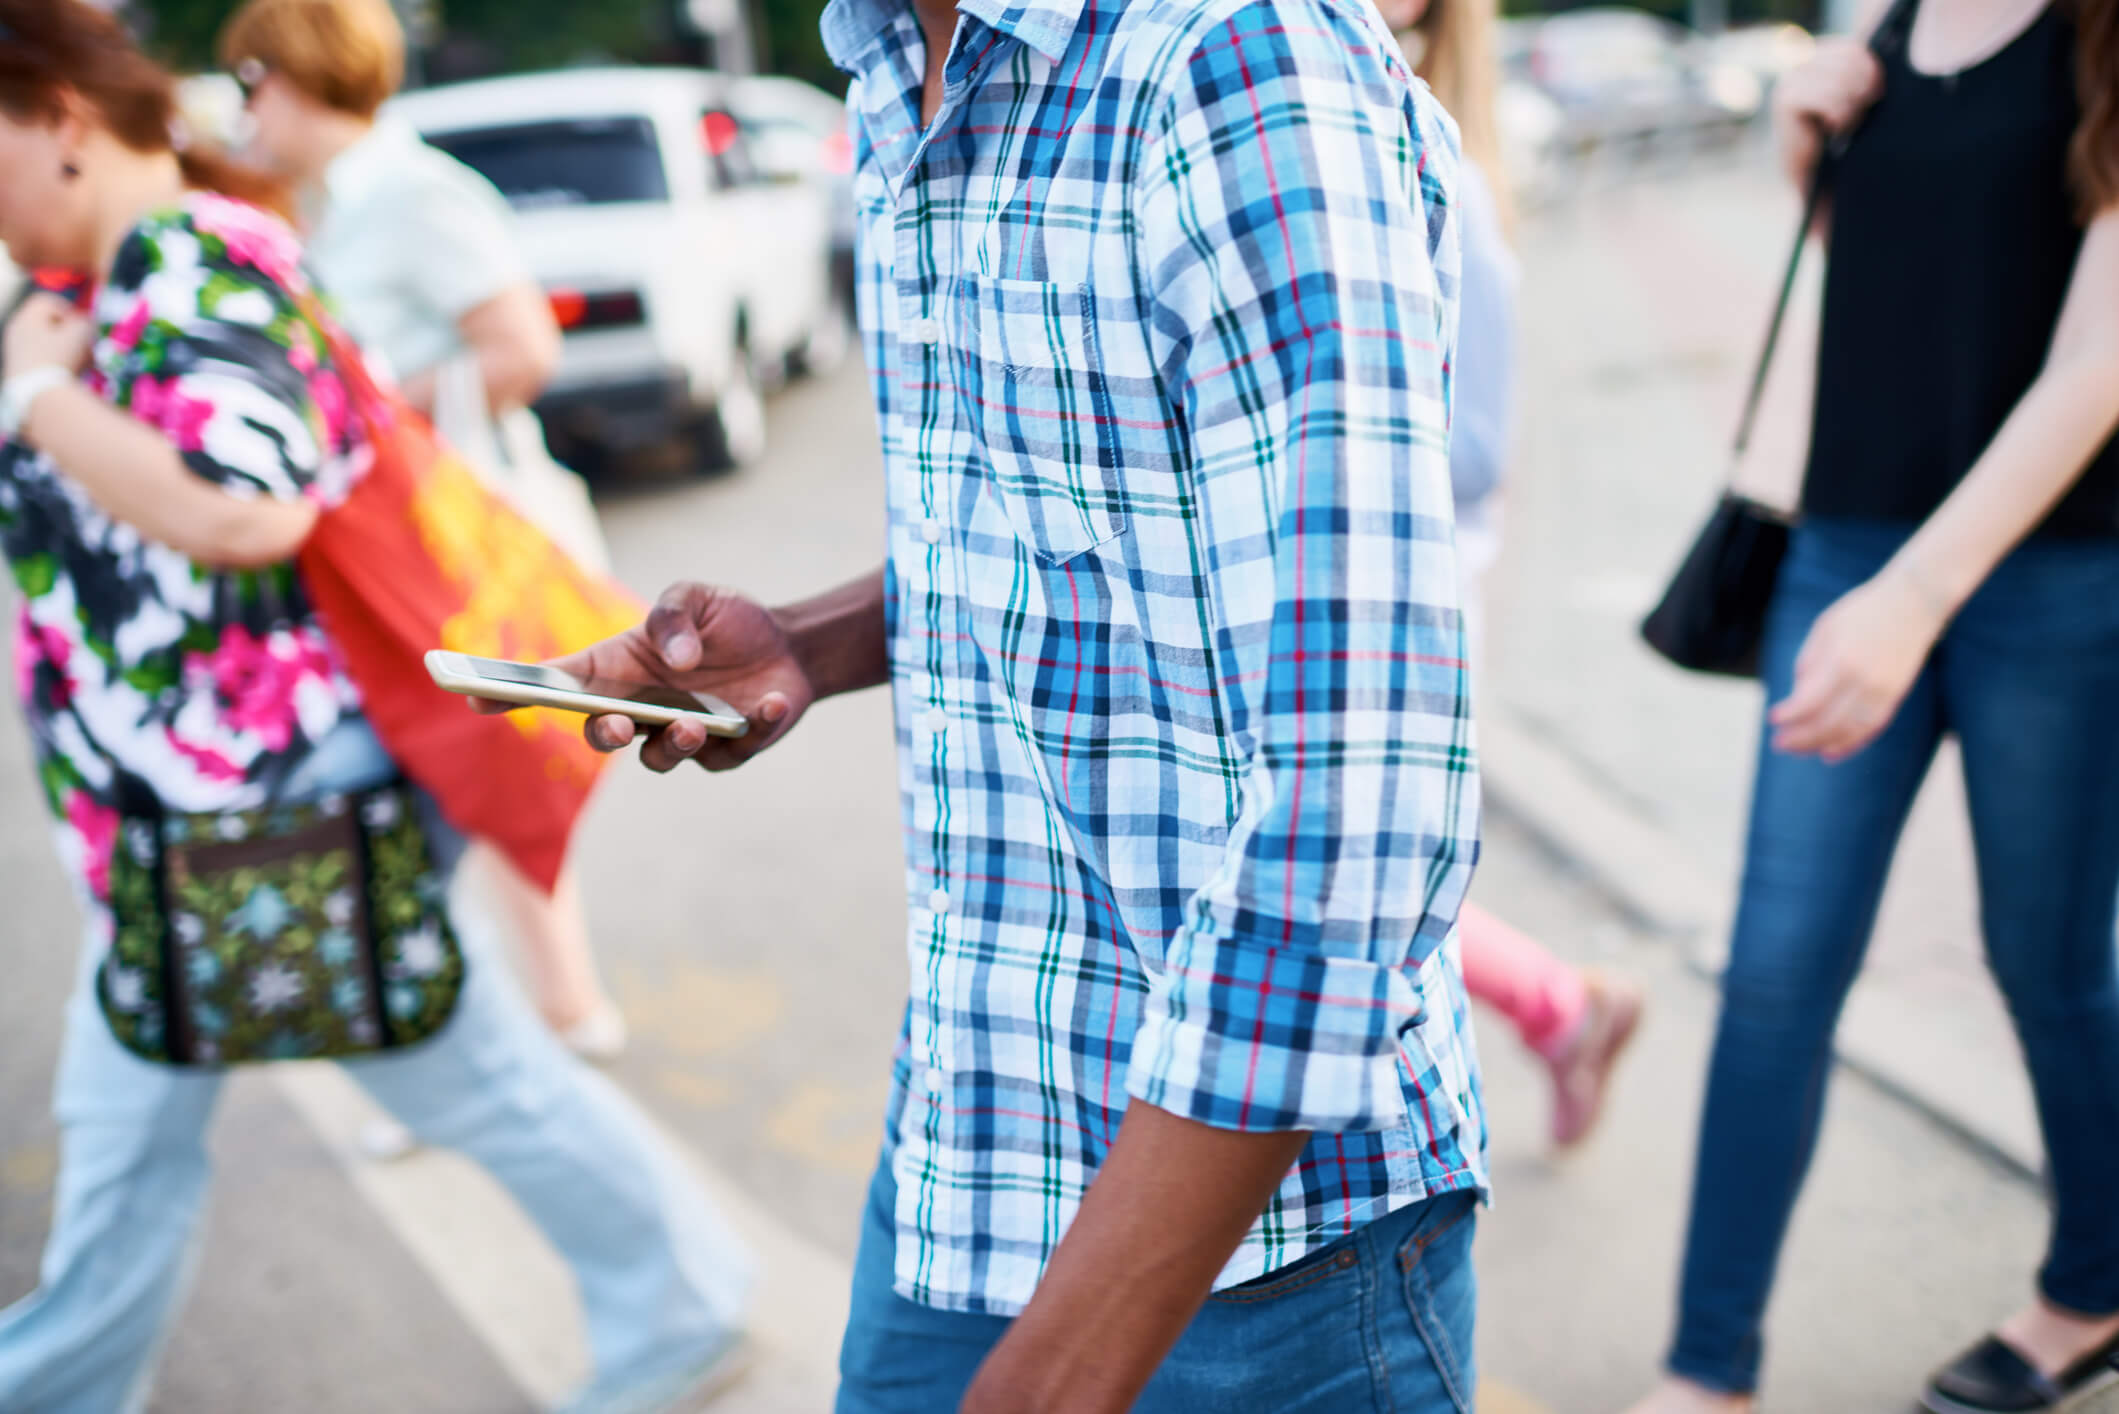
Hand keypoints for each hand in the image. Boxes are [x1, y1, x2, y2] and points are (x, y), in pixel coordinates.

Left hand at [4, 293, 93, 378]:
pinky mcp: (20, 369)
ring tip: (82, 363)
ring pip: (46, 341)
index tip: (83, 325)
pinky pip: (41, 357)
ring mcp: (15, 351)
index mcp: (26, 318)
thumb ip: (86, 322)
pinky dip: (56, 361)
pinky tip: (69, 374)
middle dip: (70, 332)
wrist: (37, 394)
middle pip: (46, 323)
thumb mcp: (79, 334)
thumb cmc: (58, 358)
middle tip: (86, 345)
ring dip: (66, 348)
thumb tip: (87, 323)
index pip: (46, 301)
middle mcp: (17, 331)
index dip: (68, 309)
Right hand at [510, 581, 817, 772]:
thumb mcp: (696, 596)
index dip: (512, 693)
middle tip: (617, 725)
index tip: (475, 698)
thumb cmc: (728, 620)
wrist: (790, 646)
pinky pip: (729, 753)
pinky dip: (754, 728)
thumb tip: (675, 660)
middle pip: (602, 735)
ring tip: (696, 723)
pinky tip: (773, 704)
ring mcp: (680, 735)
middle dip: (603, 735)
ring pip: (660, 757)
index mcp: (619, 669)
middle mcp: (642, 707)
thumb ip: (674, 615)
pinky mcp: (725, 751)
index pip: (556, 684)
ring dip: (674, 744)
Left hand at [1769, 567, 1947, 761]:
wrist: (1913, 604)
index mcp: (1841, 661)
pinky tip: (1830, 752)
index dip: (1788, 715)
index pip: (1809, 701)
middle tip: (1778, 743)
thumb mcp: (1825, 628)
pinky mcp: (1895, 696)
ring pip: (1849, 731)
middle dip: (1799, 737)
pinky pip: (1871, 728)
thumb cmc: (1862, 612)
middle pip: (1827, 722)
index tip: (1772, 718)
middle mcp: (1863, 681)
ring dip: (1820, 744)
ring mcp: (1883, 691)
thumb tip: (1797, 696)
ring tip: (1798, 750)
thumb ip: (1809, 663)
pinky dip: (1850, 744)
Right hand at [1771, 37, 1882, 190]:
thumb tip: (1886, 49)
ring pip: (1839, 81)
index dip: (1871, 72)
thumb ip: (1863, 72)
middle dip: (1861, 90)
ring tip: (1845, 124)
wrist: (1814, 171)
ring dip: (1850, 107)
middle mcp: (1801, 65)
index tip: (1875, 96)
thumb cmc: (1840, 134)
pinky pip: (1827, 99)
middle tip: (1858, 114)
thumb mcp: (1857, 95)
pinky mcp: (1786, 101)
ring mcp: (1790, 81)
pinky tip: (1832, 129)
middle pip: (1848, 63)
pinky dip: (1838, 116)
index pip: (1853, 50)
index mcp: (1817, 57)